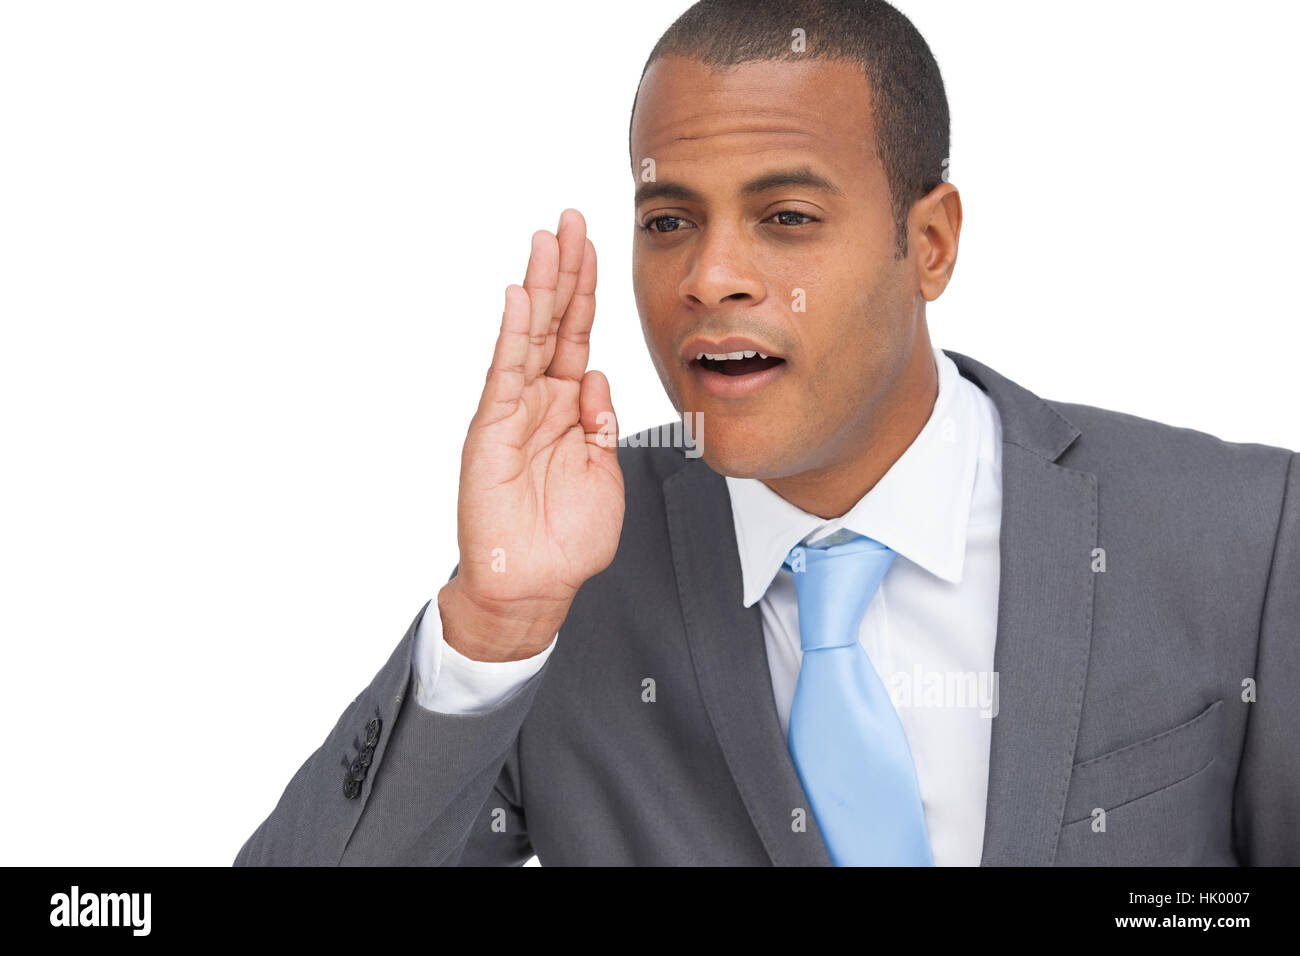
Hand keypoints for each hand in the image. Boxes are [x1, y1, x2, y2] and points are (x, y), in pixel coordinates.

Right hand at [439, 209, 624, 661]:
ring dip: (538, 288)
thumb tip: (595, 375)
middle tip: (570, 218)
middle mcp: (540, 399)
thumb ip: (601, 423)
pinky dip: (514, 336)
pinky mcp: (491, 430)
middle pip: (554, 322)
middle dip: (564, 270)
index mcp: (571, 407)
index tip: (593, 243)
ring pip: (528, 337)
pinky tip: (520, 298)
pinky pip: (505, 375)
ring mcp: (513, 411)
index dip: (587, 289)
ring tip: (545, 240)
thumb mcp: (604, 474)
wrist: (535, 583)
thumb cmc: (568, 536)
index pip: (579, 334)